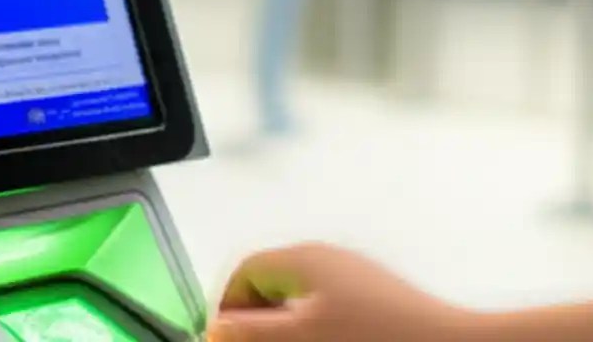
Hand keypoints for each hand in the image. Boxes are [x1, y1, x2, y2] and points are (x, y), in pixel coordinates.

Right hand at [209, 243, 478, 341]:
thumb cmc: (378, 337)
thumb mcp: (300, 337)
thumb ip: (251, 333)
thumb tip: (213, 330)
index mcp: (304, 258)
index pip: (244, 271)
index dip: (226, 307)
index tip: (221, 339)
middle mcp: (328, 260)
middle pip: (271, 285)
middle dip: (255, 321)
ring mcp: (355, 279)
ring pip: (300, 303)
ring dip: (285, 328)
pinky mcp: (377, 301)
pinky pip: (328, 312)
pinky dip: (315, 329)